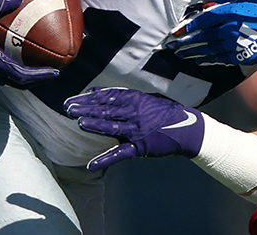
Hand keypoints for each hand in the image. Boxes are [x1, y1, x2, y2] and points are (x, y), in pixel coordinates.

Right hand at [0, 0, 58, 87]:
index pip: (21, 77)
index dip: (39, 76)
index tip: (54, 73)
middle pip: (17, 82)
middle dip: (35, 79)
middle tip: (50, 71)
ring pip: (7, 80)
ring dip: (22, 77)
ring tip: (35, 68)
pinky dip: (10, 72)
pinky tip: (12, 60)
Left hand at [64, 87, 204, 170]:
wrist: (188, 129)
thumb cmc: (165, 112)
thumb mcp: (146, 98)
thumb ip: (123, 96)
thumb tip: (99, 91)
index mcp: (135, 99)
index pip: (107, 96)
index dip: (89, 97)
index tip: (73, 99)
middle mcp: (134, 113)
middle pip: (106, 109)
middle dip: (86, 108)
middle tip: (68, 107)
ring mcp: (136, 131)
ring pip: (111, 127)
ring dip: (94, 125)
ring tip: (79, 122)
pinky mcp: (140, 148)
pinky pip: (120, 154)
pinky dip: (105, 160)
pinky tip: (91, 164)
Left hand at [165, 0, 256, 66]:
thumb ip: (229, 4)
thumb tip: (210, 8)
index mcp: (231, 12)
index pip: (202, 21)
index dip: (187, 28)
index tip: (175, 32)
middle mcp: (230, 29)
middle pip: (202, 37)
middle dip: (186, 42)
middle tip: (172, 46)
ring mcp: (235, 44)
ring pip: (209, 50)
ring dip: (193, 52)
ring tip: (181, 54)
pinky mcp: (243, 56)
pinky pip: (221, 59)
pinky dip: (208, 60)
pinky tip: (200, 60)